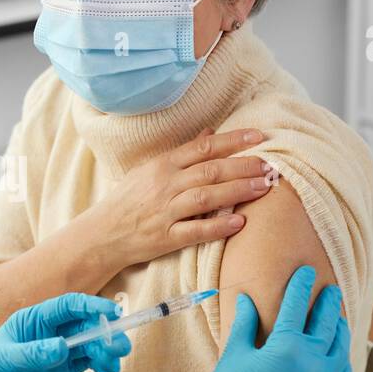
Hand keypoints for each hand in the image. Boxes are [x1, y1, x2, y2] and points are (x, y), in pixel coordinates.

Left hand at [0, 293, 130, 371]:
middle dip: (104, 332)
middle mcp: (46, 332)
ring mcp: (55, 352)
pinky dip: (100, 363)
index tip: (111, 315)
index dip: (91, 307)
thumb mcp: (0, 362)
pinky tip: (108, 369)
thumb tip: (62, 348)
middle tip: (120, 346)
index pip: (67, 306)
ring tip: (115, 361)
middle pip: (84, 325)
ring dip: (106, 348)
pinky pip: (86, 362)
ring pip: (89, 344)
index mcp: (31, 319)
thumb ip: (31, 354)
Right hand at [77, 128, 273, 272]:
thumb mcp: (150, 170)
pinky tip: (239, 222)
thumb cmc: (128, 201)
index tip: (260, 136)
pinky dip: (218, 226)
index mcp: (162, 165)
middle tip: (271, 165)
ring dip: (238, 191)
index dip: (233, 140)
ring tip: (264, 188)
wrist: (101, 234)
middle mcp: (165, 185)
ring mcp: (165, 211)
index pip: (203, 147)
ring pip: (206, 196)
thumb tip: (209, 133)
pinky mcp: (165, 238)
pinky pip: (195, 230)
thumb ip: (182, 154)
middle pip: (210, 170)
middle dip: (244, 166)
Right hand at [171, 265, 352, 371]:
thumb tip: (247, 300)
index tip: (305, 272)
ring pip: (340, 349)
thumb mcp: (233, 357)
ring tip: (336, 318)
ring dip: (338, 330)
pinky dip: (342, 361)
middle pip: (327, 323)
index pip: (298, 305)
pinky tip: (337, 355)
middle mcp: (312, 364)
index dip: (301, 285)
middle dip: (327, 303)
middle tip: (328, 289)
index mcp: (287, 348)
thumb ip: (245, 326)